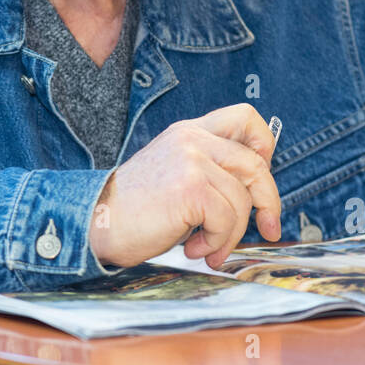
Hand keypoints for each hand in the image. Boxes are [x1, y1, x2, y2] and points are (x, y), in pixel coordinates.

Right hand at [90, 103, 282, 269]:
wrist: (96, 223)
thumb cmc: (136, 210)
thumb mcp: (176, 176)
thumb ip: (211, 171)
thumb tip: (256, 193)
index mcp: (189, 132)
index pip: (245, 117)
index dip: (264, 146)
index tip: (262, 178)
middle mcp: (192, 139)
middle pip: (256, 163)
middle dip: (268, 202)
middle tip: (267, 228)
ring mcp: (191, 160)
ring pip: (242, 200)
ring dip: (230, 234)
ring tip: (206, 246)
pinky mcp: (191, 187)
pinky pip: (226, 219)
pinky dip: (216, 242)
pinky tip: (194, 247)